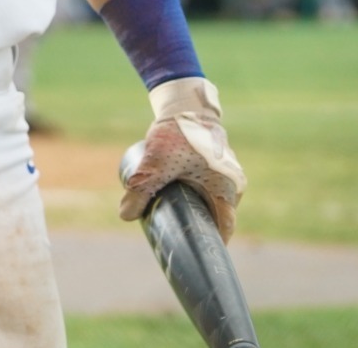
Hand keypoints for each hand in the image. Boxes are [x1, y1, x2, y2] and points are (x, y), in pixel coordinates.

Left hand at [120, 77, 245, 238]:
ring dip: (193, 210)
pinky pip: (207, 189)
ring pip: (210, 202)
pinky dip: (193, 197)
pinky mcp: (216, 166)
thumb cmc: (178, 132)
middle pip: (215, 216)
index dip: (211, 244)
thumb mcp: (156, 164)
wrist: (185, 102)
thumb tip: (125, 216)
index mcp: (227, 189)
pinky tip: (174, 200)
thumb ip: (141, 190)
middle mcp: (232, 185)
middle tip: (174, 237)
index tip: (194, 255)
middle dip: (196, 227)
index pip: (224, 228)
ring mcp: (227, 174)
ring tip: (170, 219)